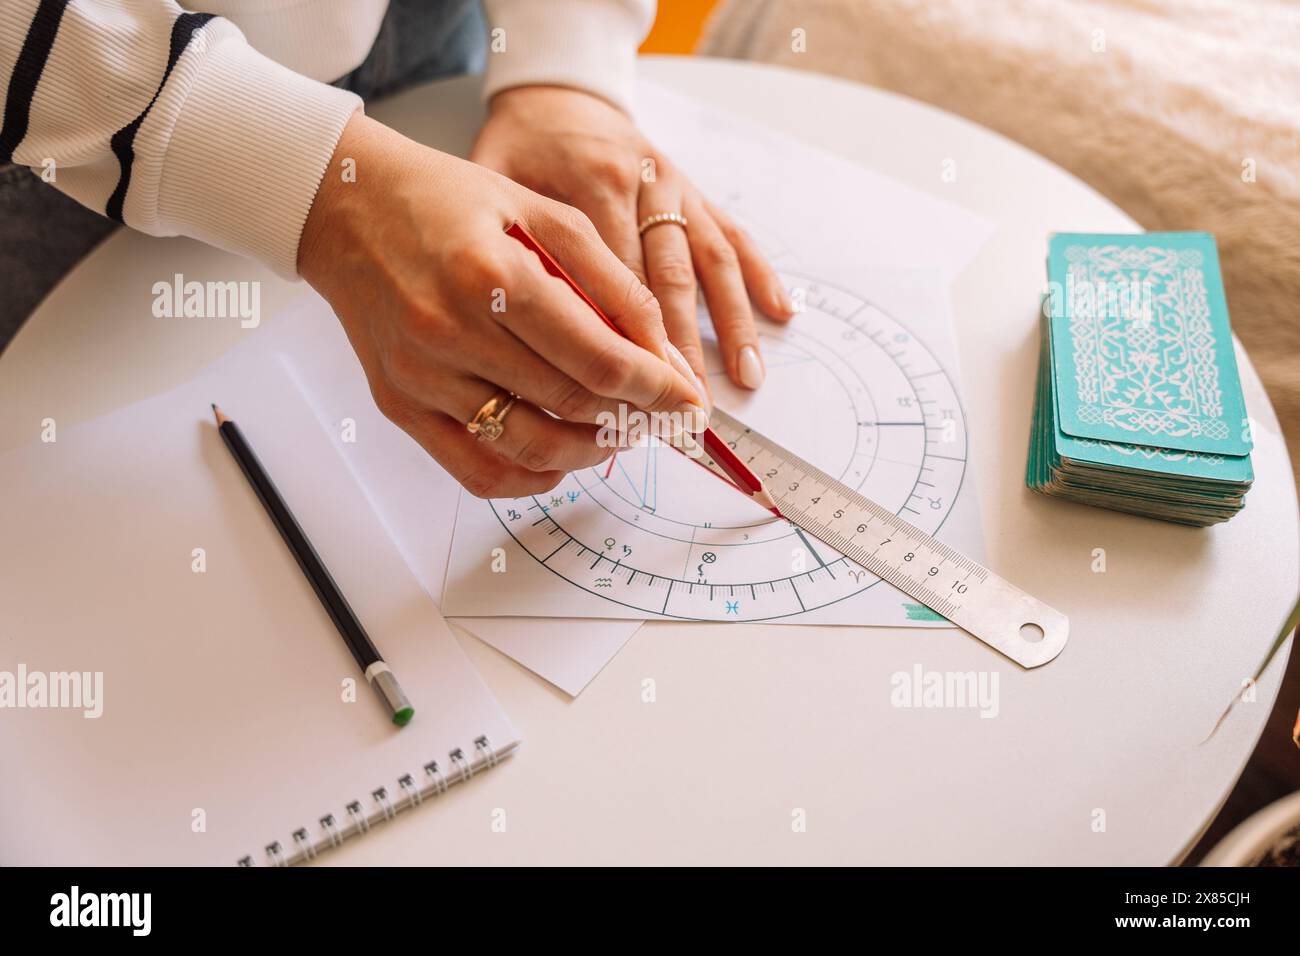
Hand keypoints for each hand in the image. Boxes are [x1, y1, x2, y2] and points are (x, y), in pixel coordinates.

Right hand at [298, 113, 708, 497]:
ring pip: (530, 447)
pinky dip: (530, 478)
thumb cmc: (448, 202)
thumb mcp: (540, 213)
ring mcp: (420, 377)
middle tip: (659, 413)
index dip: (654, 387)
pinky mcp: (399, 406)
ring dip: (589, 451)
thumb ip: (608, 279)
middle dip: (632, 416)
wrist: (345, 208)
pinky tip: (560, 458)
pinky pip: (475, 471)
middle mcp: (449, 332)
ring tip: (617, 432)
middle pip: (570, 403)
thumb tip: (660, 351)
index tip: (687, 400)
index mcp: (490, 275)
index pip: (595, 356)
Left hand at [472, 86, 794, 404]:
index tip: (639, 392)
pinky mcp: (696, 190)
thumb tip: (518, 323)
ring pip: (711, 261)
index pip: (619, 276)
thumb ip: (510, 238)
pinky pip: (733, 234)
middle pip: (670, 278)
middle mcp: (647, 183)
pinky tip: (780, 314)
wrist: (559, 91)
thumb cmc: (523, 144)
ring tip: (746, 376)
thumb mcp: (497, 176)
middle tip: (690, 404)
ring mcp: (677, 188)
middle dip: (685, 347)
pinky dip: (760, 274)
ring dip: (732, 322)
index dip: (632, 338)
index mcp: (596, 183)